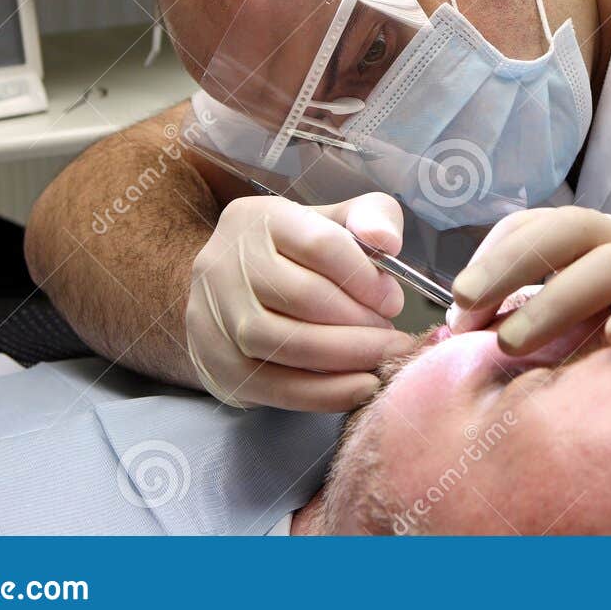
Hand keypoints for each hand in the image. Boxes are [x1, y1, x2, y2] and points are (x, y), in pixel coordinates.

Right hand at [185, 193, 417, 410]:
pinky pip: (277, 386)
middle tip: (393, 336)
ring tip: (382, 358)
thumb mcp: (335, 220)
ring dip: (348, 357)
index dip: (365, 277)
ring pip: (288, 343)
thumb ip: (371, 216)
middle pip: (304, 297)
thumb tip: (386, 239)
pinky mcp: (219, 365)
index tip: (392, 301)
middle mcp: (226, 264)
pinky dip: (326, 393)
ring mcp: (217, 317)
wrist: (232, 293)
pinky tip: (361, 387)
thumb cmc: (296, 254)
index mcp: (259, 219)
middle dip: (360, 322)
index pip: (320, 244)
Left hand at [447, 207, 610, 425]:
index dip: (491, 257)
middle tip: (465, 306)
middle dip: (511, 263)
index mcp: (596, 245)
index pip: (537, 226)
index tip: (456, 305)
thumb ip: (535, 322)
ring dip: (557, 298)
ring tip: (512, 340)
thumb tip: (457, 338)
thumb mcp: (588, 325)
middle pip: (569, 230)